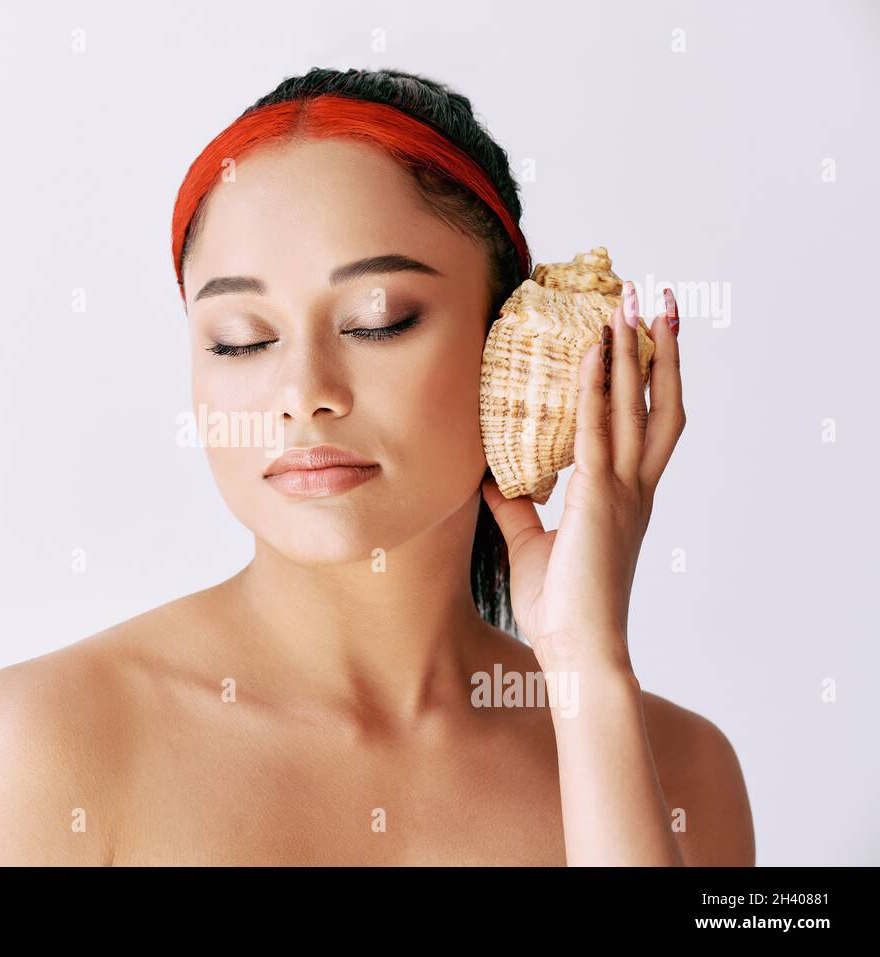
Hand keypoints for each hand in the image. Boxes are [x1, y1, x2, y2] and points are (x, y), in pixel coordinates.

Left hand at [481, 284, 683, 673]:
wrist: (577, 650)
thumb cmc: (559, 606)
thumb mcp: (529, 543)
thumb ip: (516, 507)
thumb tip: (494, 478)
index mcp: (625, 498)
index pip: (645, 424)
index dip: (649, 376)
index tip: (643, 333)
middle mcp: (633, 488)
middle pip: (659, 402)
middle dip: (660, 347)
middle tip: (656, 297)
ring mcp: (623, 492)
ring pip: (638, 406)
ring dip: (634, 350)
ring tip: (631, 302)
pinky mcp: (600, 500)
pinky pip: (598, 431)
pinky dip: (596, 387)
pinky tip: (591, 351)